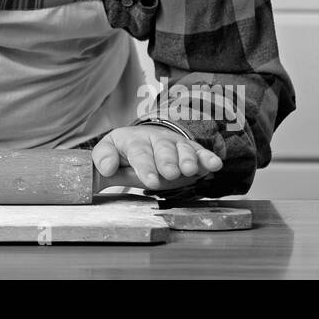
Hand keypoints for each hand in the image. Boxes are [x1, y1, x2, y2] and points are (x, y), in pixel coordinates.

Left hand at [92, 125, 223, 192]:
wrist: (142, 139)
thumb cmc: (123, 152)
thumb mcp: (108, 153)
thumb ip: (103, 161)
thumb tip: (106, 168)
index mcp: (131, 140)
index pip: (137, 152)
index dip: (144, 166)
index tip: (150, 180)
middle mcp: (153, 138)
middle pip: (162, 149)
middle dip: (167, 161)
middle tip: (170, 173)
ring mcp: (172, 143)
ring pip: (181, 149)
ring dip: (187, 159)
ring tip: (190, 170)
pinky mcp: (188, 150)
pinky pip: (198, 152)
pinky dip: (207, 158)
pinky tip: (214, 165)